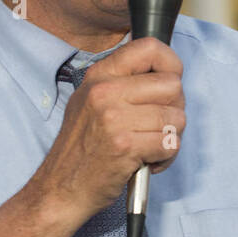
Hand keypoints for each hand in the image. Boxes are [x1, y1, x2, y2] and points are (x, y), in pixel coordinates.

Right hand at [30, 37, 185, 223]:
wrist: (60, 189)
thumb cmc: (81, 149)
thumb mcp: (91, 102)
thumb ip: (124, 83)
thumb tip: (167, 75)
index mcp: (100, 75)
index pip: (149, 47)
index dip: (171, 65)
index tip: (170, 85)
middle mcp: (105, 91)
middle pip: (173, 86)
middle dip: (175, 109)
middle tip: (157, 126)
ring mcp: (114, 118)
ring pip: (177, 118)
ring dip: (171, 137)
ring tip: (150, 147)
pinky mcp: (124, 146)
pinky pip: (170, 143)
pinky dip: (166, 157)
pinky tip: (148, 161)